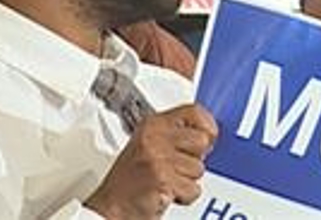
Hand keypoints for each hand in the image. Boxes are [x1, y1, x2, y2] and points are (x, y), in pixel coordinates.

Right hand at [83, 104, 217, 219]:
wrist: (112, 207)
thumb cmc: (130, 181)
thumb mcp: (149, 146)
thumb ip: (176, 136)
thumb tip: (207, 136)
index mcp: (152, 124)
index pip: (194, 112)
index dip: (207, 127)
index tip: (208, 139)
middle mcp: (154, 136)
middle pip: (201, 140)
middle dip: (194, 159)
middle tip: (175, 168)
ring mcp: (157, 157)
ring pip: (199, 168)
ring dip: (186, 181)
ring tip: (166, 181)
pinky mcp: (162, 178)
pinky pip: (194, 189)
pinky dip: (183, 197)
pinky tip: (166, 193)